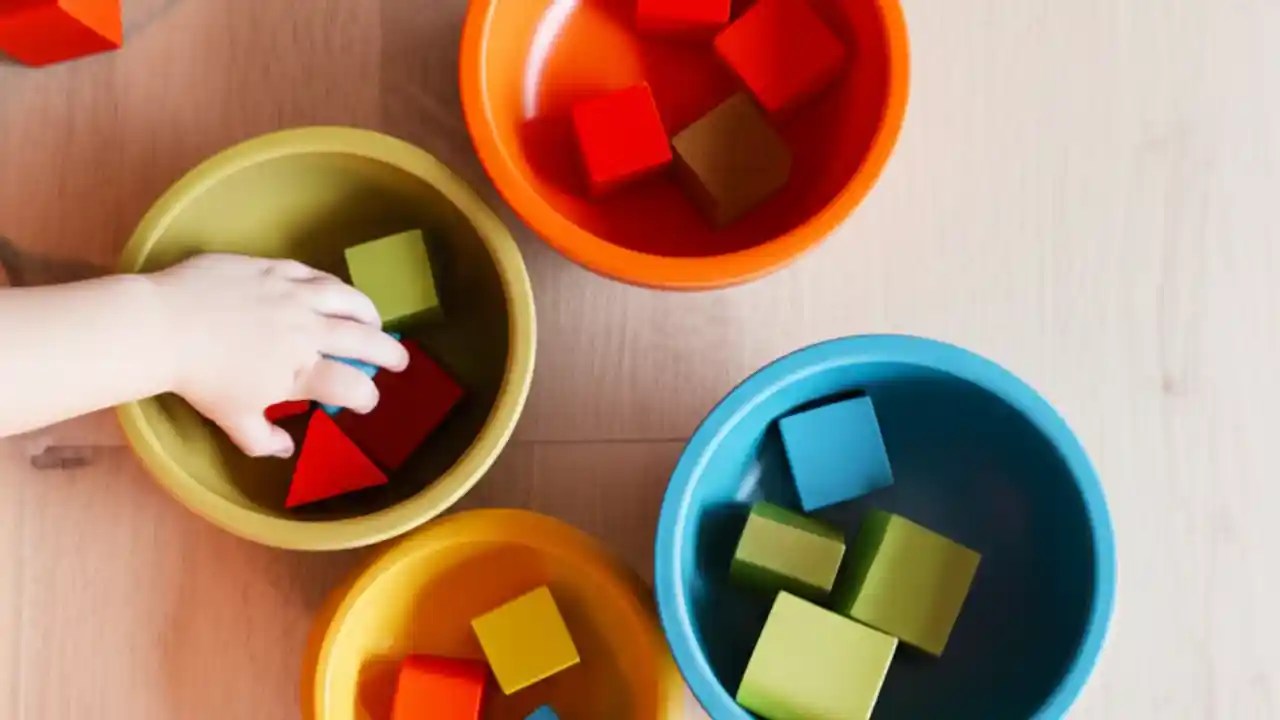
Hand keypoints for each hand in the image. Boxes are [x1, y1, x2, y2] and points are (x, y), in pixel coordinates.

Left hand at [147, 254, 408, 457]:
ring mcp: (293, 295)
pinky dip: (331, 287)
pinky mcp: (274, 269)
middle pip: (364, 340)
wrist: (162, 326)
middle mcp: (306, 332)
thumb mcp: (231, 420)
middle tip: (399, 359)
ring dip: (368, 312)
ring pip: (347, 299)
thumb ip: (262, 438)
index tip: (368, 400)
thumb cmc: (198, 379)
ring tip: (374, 320)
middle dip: (389, 352)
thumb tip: (286, 449)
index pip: (352, 386)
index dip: (368, 396)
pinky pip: (314, 275)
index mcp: (299, 373)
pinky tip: (332, 292)